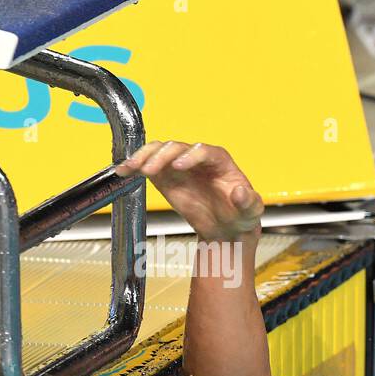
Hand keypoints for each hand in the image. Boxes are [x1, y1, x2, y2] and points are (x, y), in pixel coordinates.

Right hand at [116, 141, 262, 242]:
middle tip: (150, 170)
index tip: (179, 167)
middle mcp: (197, 158)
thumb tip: (241, 192)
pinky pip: (147, 164)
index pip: (204, 150)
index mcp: (220, 161)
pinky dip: (134, 165)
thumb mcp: (251, 212)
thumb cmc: (240, 215)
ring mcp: (179, 164)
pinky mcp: (165, 175)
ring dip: (144, 156)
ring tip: (133, 168)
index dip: (190, 156)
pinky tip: (123, 171)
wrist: (226, 228)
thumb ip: (249, 202)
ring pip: (159, 151)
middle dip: (162, 156)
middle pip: (177, 148)